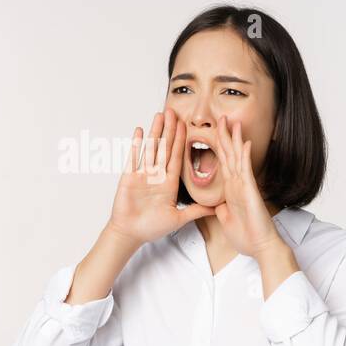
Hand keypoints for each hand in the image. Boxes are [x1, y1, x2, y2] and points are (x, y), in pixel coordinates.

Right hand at [106, 108, 214, 246]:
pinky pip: (133, 157)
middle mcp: (156, 176)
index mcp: (169, 183)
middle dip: (170, 130)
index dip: (182, 141)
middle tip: (174, 111)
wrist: (131, 234)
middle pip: (165, 148)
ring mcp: (142, 174)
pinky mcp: (129, 177)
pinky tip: (140, 131)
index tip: (186, 126)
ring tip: (160, 115)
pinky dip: (136, 144)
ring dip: (155, 131)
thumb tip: (216, 209)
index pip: (178, 157)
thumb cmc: (152, 227)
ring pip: (151, 148)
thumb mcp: (179, 218)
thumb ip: (196, 210)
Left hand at [209, 115, 283, 258]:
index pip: (223, 163)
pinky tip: (244, 143)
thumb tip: (217, 204)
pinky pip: (246, 170)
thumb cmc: (247, 237)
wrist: (260, 247)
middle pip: (229, 155)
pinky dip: (245, 156)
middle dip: (225, 136)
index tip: (213, 132)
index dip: (217, 146)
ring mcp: (245, 186)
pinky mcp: (251, 191)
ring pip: (238, 158)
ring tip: (233, 122)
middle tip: (222, 118)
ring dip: (235, 139)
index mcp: (231, 189)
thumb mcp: (226, 220)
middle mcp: (238, 184)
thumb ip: (222, 209)